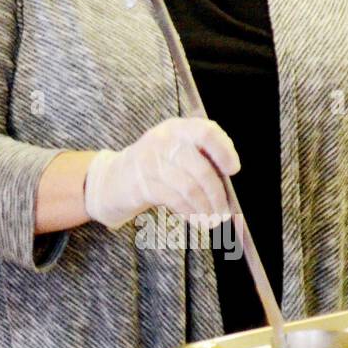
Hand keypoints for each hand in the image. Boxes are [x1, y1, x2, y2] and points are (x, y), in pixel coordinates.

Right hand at [84, 117, 239, 229]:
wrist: (114, 179)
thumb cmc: (156, 166)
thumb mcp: (176, 151)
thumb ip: (200, 157)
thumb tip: (229, 181)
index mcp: (178, 128)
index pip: (206, 132)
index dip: (224, 151)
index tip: (233, 170)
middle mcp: (164, 141)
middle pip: (201, 168)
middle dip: (217, 194)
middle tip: (224, 211)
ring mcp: (150, 162)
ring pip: (190, 188)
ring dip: (205, 208)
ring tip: (212, 219)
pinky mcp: (142, 184)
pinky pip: (175, 200)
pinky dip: (190, 212)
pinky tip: (195, 218)